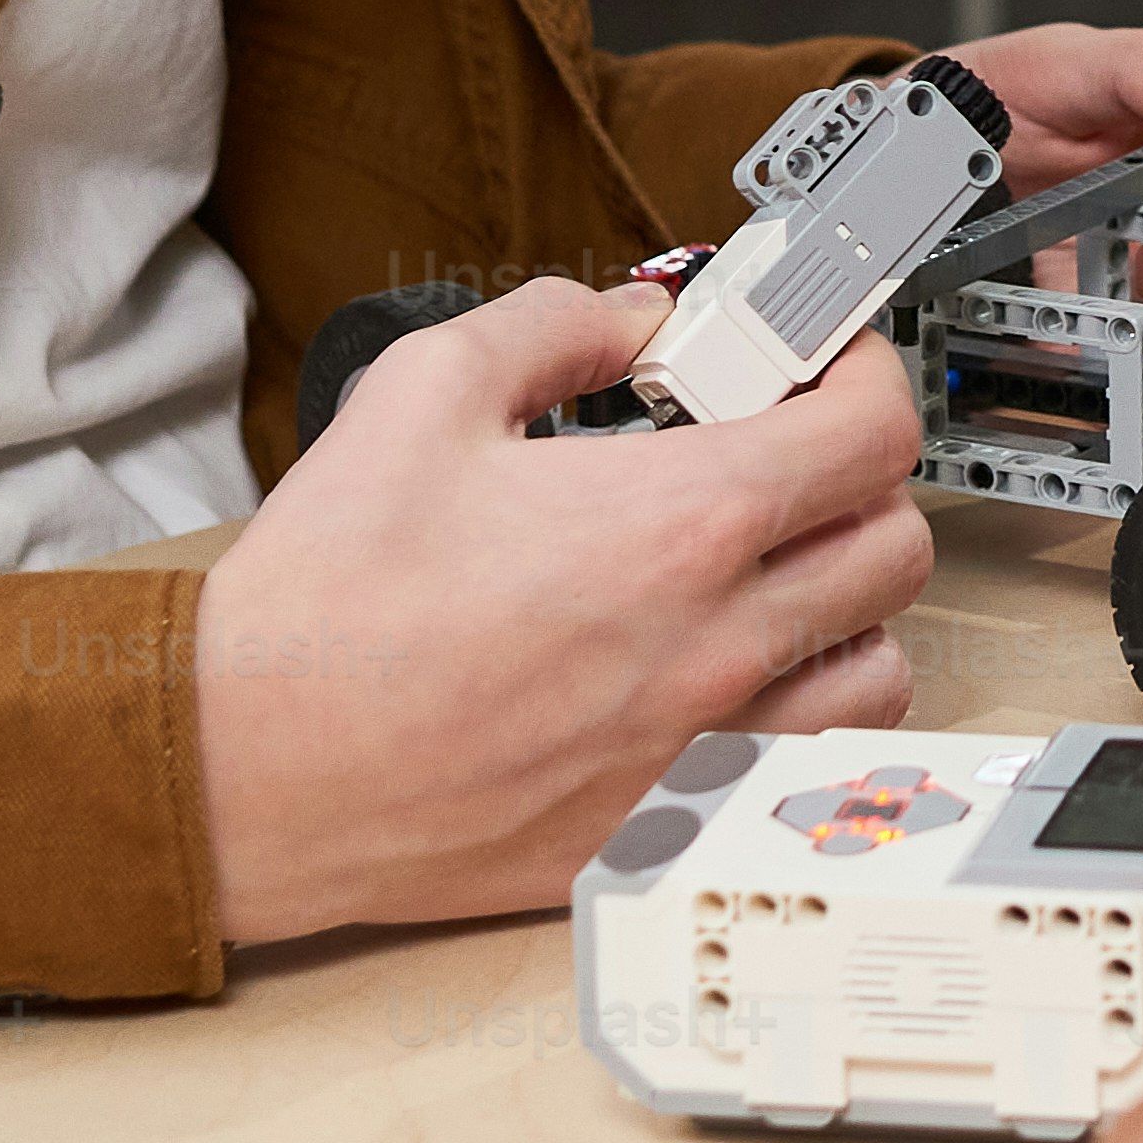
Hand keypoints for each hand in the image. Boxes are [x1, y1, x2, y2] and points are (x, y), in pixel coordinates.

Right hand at [190, 278, 929, 944]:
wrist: (246, 771)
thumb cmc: (321, 606)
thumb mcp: (419, 396)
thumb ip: (547, 326)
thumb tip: (625, 318)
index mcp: (676, 524)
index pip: (871, 434)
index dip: (869, 378)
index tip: (830, 369)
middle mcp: (714, 641)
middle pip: (896, 546)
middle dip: (860, 483)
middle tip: (791, 463)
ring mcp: (701, 746)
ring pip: (878, 669)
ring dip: (851, 608)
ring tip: (776, 577)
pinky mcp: (664, 824)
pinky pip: (805, 768)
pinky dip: (806, 714)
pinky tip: (737, 679)